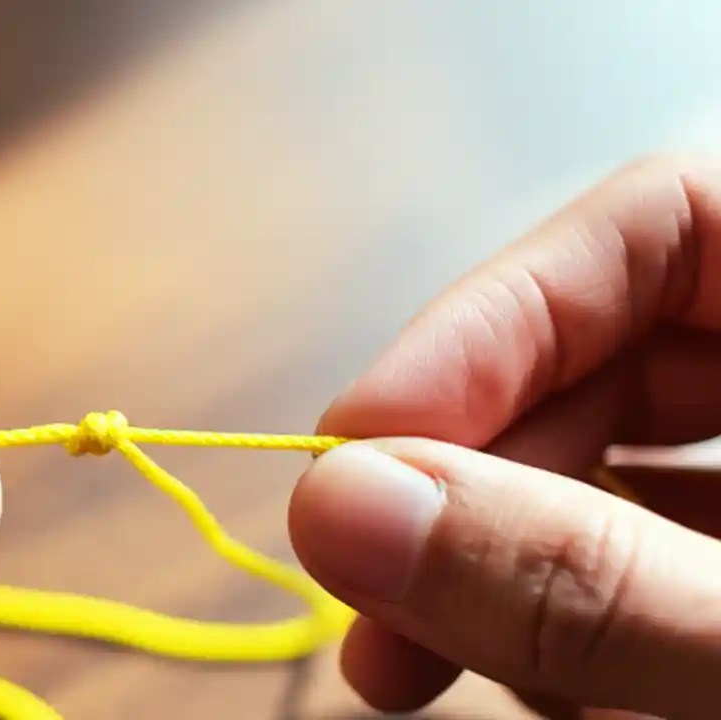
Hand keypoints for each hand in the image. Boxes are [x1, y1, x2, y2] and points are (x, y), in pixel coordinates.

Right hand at [288, 155, 720, 719]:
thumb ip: (587, 578)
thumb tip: (340, 509)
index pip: (657, 224)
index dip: (489, 323)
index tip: (358, 451)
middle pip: (602, 365)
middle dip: (469, 489)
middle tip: (369, 607)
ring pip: (601, 476)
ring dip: (495, 569)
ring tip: (430, 667)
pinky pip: (635, 565)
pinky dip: (563, 623)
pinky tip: (544, 686)